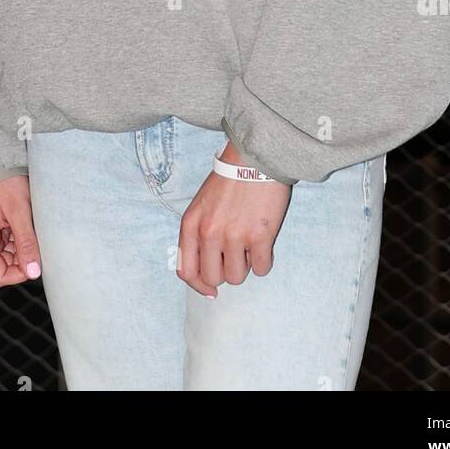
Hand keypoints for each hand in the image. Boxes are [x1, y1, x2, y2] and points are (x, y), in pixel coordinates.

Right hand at [0, 175, 41, 287]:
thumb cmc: (4, 181)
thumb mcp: (20, 211)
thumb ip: (26, 243)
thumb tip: (34, 272)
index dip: (19, 273)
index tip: (35, 258)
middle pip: (2, 265)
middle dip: (21, 255)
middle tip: (34, 234)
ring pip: (4, 253)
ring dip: (19, 244)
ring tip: (26, 221)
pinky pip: (2, 240)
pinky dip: (15, 234)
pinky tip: (21, 218)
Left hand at [177, 143, 290, 297]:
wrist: (253, 159)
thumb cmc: (228, 182)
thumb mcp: (201, 206)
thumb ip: (198, 236)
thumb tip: (208, 278)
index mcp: (191, 225)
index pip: (186, 271)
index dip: (199, 285)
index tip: (211, 290)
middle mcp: (210, 233)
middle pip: (214, 278)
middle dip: (225, 270)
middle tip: (234, 251)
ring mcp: (234, 236)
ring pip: (237, 277)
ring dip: (244, 264)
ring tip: (248, 241)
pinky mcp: (260, 236)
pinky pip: (261, 269)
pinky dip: (263, 261)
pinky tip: (263, 241)